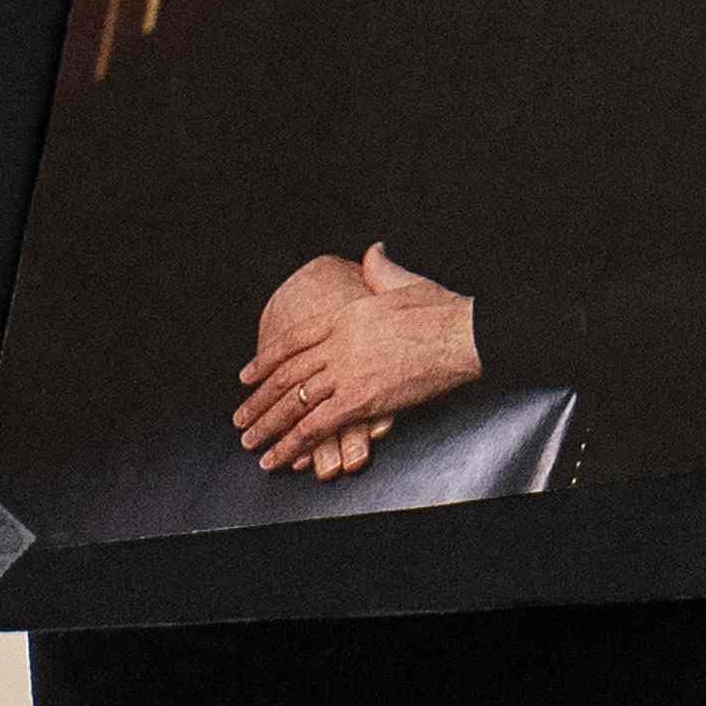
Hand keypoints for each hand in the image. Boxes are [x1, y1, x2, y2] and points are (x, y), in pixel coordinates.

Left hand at [231, 245, 478, 476]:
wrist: (465, 334)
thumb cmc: (442, 310)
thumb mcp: (405, 281)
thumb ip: (380, 268)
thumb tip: (373, 250)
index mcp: (345, 316)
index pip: (292, 341)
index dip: (265, 361)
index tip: (247, 377)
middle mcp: (338, 344)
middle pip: (286, 376)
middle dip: (258, 401)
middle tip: (240, 418)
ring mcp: (347, 372)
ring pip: (294, 403)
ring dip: (268, 426)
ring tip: (250, 440)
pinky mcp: (361, 400)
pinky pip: (317, 425)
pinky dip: (293, 444)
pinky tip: (280, 456)